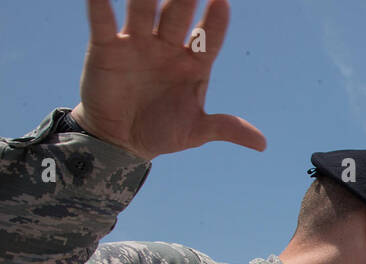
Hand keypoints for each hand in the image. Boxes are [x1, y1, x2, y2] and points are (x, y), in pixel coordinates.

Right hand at [70, 0, 265, 159]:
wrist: (121, 141)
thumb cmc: (163, 131)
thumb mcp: (197, 132)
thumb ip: (227, 128)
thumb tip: (263, 145)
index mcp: (194, 63)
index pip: (209, 37)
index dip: (216, 20)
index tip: (223, 1)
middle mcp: (167, 46)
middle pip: (177, 16)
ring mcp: (137, 43)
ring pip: (143, 10)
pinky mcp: (107, 47)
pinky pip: (103, 21)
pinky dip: (100, 4)